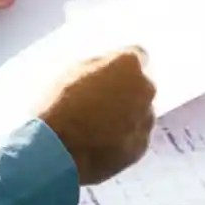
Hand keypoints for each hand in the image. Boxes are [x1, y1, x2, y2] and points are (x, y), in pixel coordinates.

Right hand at [37, 47, 156, 185]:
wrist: (58, 149)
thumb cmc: (60, 105)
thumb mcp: (72, 71)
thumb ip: (99, 67)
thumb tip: (107, 70)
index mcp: (128, 64)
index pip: (138, 56)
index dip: (122, 67)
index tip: (110, 76)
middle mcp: (145, 89)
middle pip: (141, 86)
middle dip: (126, 92)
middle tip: (100, 104)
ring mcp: (146, 119)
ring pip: (141, 113)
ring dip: (127, 116)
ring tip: (98, 128)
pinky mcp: (141, 146)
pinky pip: (136, 137)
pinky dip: (124, 138)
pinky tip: (101, 144)